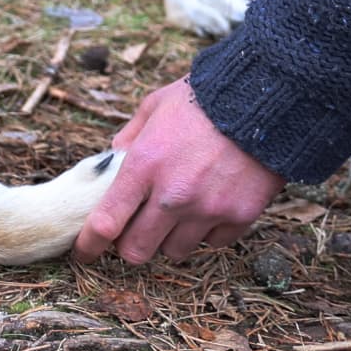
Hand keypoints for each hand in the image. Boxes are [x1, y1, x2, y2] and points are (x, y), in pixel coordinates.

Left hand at [74, 76, 285, 263]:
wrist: (266, 98)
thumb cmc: (203, 99)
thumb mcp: (153, 108)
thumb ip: (128, 138)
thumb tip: (113, 161)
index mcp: (143, 166)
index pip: (105, 223)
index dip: (89, 245)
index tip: (84, 252)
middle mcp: (172, 195)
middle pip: (137, 251)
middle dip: (130, 246)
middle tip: (134, 231)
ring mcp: (208, 209)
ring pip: (174, 252)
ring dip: (169, 239)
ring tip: (177, 212)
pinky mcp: (239, 216)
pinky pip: (213, 243)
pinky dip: (207, 232)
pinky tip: (209, 206)